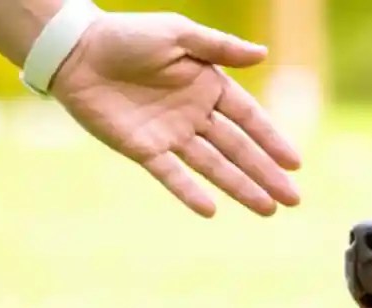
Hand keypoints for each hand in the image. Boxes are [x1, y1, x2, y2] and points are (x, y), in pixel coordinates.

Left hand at [50, 12, 300, 216]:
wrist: (76, 51)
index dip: (272, 140)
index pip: (249, 118)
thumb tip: (264, 54)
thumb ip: (220, 48)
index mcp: (208, 85)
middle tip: (292, 199)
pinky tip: (211, 209)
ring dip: (240, 188)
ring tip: (267, 209)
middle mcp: (194, 114)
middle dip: (266, 173)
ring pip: (213, 166)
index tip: (295, 163)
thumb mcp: (178, 33)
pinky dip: (190, 192)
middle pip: (238, 149)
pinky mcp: (144, 149)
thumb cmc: (127, 35)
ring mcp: (171, 134)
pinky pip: (171, 174)